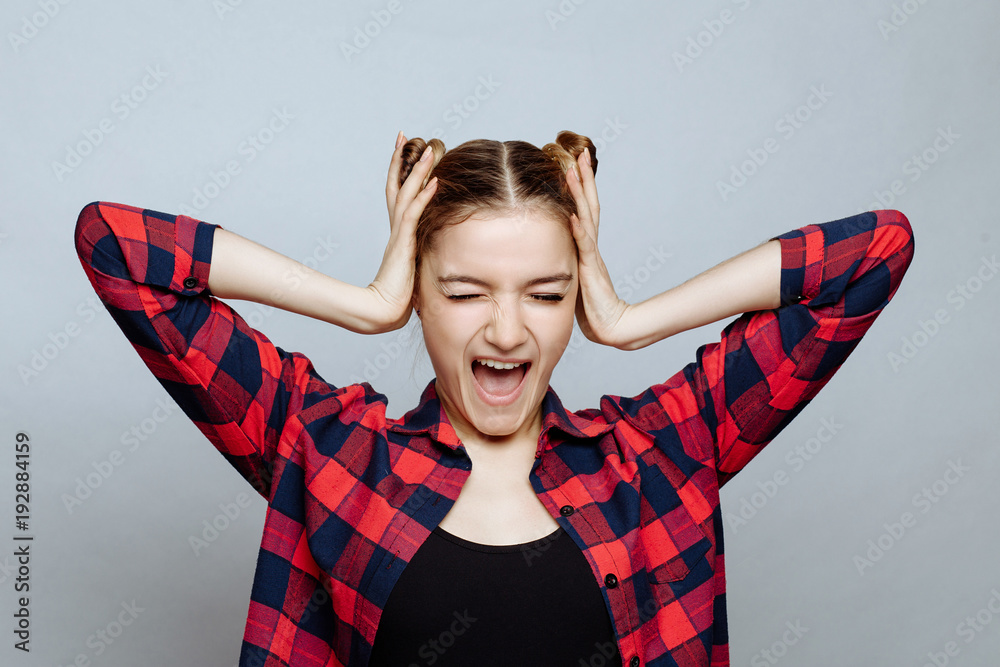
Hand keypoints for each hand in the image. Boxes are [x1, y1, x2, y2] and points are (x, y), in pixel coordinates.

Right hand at [366, 131, 438, 332]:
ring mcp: (399, 234)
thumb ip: (419, 256)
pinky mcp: (404, 244)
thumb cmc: (398, 296)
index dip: (400, 171)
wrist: (384, 311)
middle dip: (401, 159)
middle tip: (405, 134)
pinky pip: (415, 214)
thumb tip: (430, 254)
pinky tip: (435, 180)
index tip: (405, 149)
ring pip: (406, 194)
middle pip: (396, 185)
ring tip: (428, 148)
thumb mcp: (414, 268)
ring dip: (417, 171)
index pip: (398, 194)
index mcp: (398, 232)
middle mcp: (396, 228)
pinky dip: (424, 196)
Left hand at [565, 149, 632, 348]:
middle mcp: (590, 244)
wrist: (609, 326)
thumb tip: (544, 253)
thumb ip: (563, 260)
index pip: (583, 207)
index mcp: (586, 245)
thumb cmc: (589, 306)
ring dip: (579, 193)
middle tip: (579, 151)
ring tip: (572, 170)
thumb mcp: (571, 276)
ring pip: (586, 217)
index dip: (579, 185)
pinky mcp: (589, 269)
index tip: (572, 162)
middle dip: (583, 177)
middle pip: (588, 203)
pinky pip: (583, 245)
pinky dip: (577, 228)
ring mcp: (591, 255)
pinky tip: (571, 213)